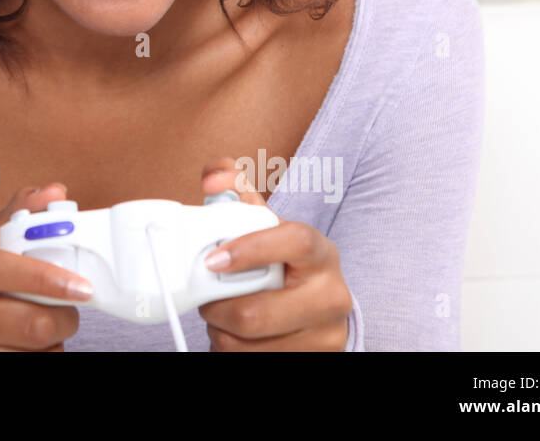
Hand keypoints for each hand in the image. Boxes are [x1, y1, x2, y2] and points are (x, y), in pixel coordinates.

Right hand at [0, 184, 93, 350]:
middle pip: (25, 322)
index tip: (82, 286)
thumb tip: (55, 193)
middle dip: (63, 318)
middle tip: (72, 309)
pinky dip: (38, 359)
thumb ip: (20, 217)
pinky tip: (27, 347)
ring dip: (51, 343)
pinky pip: (22, 370)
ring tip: (42, 325)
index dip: (44, 277)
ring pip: (29, 354)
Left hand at [197, 157, 352, 350]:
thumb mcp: (266, 226)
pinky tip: (237, 335)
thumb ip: (236, 191)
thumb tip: (213, 179)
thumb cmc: (284, 262)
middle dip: (216, 307)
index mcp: (321, 253)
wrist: (317, 310)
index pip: (294, 242)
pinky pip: (250, 362)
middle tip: (207, 296)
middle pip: (257, 313)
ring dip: (220, 331)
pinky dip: (231, 350)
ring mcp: (324, 336)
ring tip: (224, 314)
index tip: (213, 259)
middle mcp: (331, 296)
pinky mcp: (313, 361)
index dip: (250, 249)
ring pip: (246, 344)